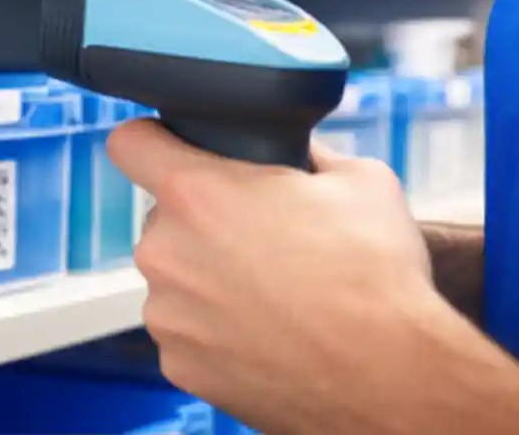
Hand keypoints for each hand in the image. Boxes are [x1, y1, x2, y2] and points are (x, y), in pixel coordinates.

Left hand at [109, 119, 436, 433]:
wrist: (389, 379)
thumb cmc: (376, 276)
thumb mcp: (359, 180)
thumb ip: (309, 153)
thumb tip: (300, 152)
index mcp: (195, 193)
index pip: (129, 142)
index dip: (153, 140)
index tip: (172, 149)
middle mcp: (164, 252)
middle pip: (166, 217)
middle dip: (206, 220)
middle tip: (265, 235)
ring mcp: (166, 314)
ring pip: (176, 276)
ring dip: (210, 278)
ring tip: (275, 294)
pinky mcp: (179, 365)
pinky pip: (188, 331)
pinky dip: (217, 330)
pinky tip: (268, 334)